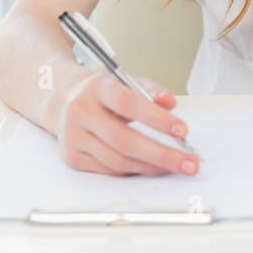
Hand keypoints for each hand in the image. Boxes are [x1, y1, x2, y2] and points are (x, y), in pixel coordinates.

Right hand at [54, 72, 197, 176]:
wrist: (64, 101)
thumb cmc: (102, 93)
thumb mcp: (125, 81)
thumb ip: (149, 90)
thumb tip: (170, 103)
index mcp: (97, 88)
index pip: (127, 103)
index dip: (156, 118)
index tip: (182, 130)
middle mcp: (81, 112)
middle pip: (124, 140)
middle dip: (161, 154)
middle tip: (188, 162)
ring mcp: (73, 137)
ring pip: (117, 160)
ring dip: (151, 167)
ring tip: (175, 166)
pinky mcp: (72, 157)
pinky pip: (109, 170)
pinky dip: (134, 171)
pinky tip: (151, 168)